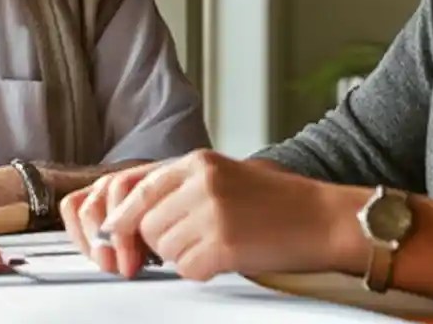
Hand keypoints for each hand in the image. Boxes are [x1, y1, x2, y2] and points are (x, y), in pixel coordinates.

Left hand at [64, 150, 364, 280]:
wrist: (321, 218)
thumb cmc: (271, 202)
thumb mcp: (220, 177)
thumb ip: (175, 190)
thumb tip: (120, 220)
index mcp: (197, 162)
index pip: (134, 188)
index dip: (118, 216)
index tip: (110, 236)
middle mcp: (200, 182)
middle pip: (144, 224)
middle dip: (157, 242)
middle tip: (189, 242)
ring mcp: (212, 212)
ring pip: (162, 248)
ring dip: (182, 256)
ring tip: (216, 244)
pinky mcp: (224, 243)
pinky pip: (186, 269)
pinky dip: (201, 270)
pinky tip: (226, 256)